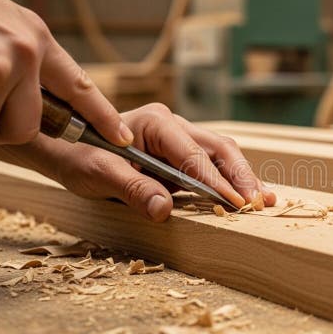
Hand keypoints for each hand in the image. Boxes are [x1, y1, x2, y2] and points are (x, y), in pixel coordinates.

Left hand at [50, 103, 276, 220]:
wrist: (68, 148)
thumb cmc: (80, 157)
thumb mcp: (98, 175)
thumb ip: (131, 189)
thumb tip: (163, 210)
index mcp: (156, 122)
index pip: (194, 155)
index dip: (216, 181)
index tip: (235, 203)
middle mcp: (175, 124)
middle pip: (219, 148)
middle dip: (241, 177)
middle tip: (259, 203)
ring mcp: (182, 137)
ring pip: (223, 154)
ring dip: (243, 178)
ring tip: (264, 201)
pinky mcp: (183, 153)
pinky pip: (214, 164)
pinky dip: (232, 181)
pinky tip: (248, 197)